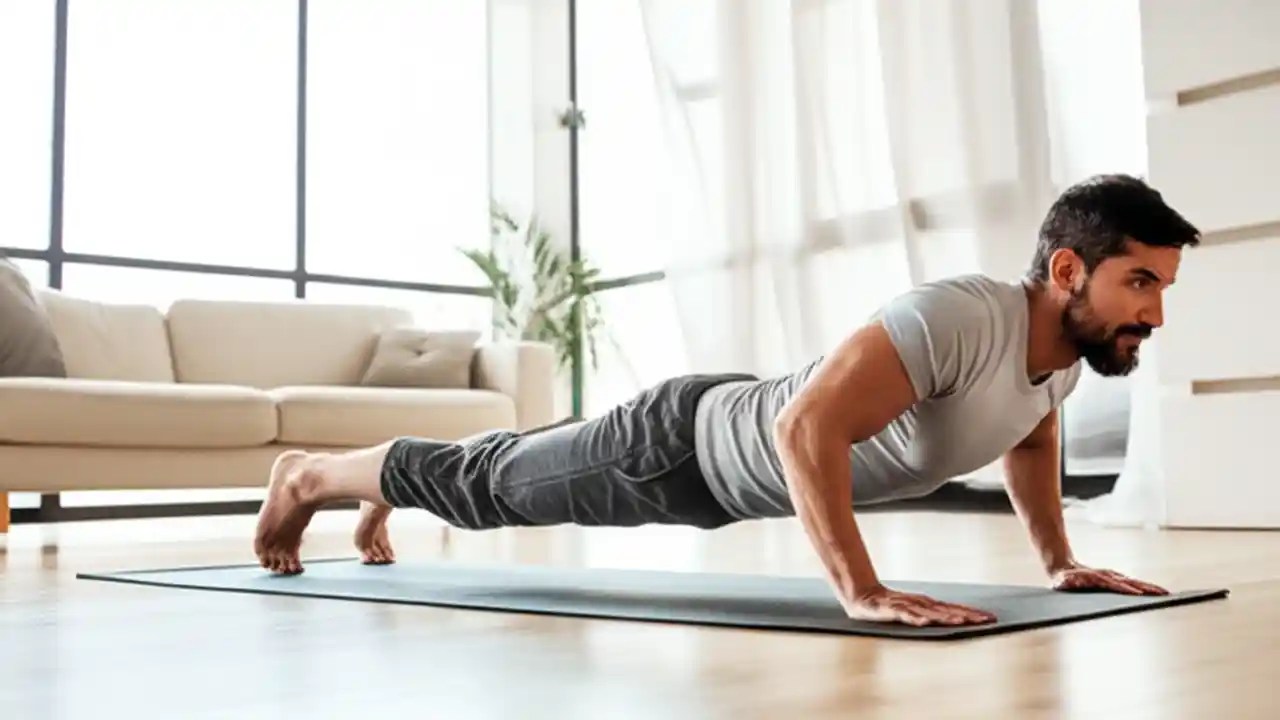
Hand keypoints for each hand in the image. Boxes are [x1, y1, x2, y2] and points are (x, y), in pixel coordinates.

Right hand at [843, 585, 997, 626]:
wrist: (863, 596)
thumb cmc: (891, 605)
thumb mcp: (915, 610)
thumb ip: (932, 615)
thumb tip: (956, 619)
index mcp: (929, 604)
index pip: (955, 608)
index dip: (973, 613)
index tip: (992, 617)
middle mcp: (921, 603)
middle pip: (948, 610)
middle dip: (968, 615)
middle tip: (987, 620)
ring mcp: (907, 606)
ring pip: (930, 613)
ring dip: (946, 617)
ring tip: (961, 621)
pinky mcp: (891, 611)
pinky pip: (904, 615)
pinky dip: (915, 618)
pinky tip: (924, 622)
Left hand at [1050, 562, 1168, 595]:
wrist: (1063, 566)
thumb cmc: (1063, 578)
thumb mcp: (1061, 580)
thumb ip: (1065, 581)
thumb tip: (1068, 581)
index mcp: (1097, 578)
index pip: (1114, 584)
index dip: (1126, 589)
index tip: (1138, 594)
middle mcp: (1108, 576)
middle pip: (1130, 582)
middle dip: (1145, 588)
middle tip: (1162, 594)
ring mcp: (1114, 577)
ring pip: (1135, 582)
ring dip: (1150, 588)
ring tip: (1165, 594)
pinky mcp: (1116, 580)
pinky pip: (1134, 584)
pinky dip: (1147, 588)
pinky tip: (1158, 593)